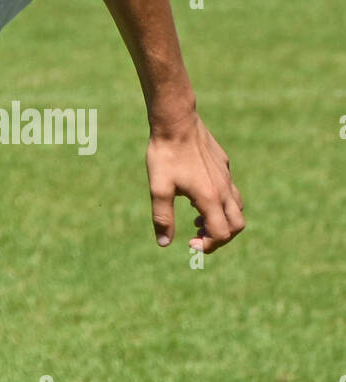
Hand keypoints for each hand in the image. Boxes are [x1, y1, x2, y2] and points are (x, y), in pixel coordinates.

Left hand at [146, 115, 243, 253]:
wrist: (176, 122)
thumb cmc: (166, 156)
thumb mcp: (158, 190)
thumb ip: (163, 218)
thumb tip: (164, 243)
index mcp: (210, 197)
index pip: (222, 233)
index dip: (208, 245)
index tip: (189, 242)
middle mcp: (224, 188)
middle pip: (237, 225)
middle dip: (220, 237)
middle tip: (196, 236)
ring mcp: (226, 176)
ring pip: (237, 208)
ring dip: (221, 221)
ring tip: (197, 220)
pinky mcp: (224, 166)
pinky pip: (231, 191)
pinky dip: (220, 205)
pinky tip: (197, 198)